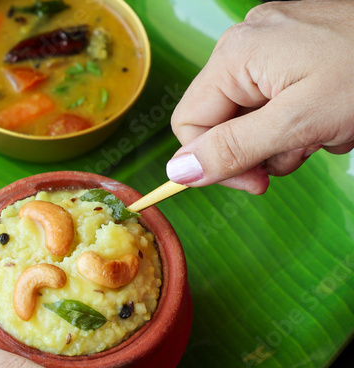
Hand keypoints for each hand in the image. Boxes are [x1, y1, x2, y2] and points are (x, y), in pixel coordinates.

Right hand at [167, 0, 353, 193]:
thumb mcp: (299, 123)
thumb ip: (233, 150)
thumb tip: (177, 173)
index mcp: (235, 55)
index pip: (191, 124)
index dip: (216, 162)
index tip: (258, 183)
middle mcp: (246, 41)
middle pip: (223, 119)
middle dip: (264, 146)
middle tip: (305, 148)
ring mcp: (273, 40)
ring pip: (254, 113)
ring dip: (289, 135)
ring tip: (329, 126)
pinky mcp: (297, 46)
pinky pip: (280, 96)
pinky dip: (304, 114)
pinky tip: (334, 111)